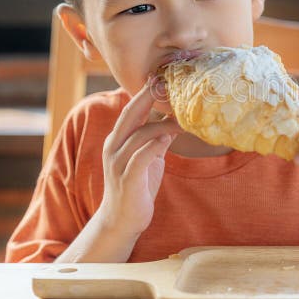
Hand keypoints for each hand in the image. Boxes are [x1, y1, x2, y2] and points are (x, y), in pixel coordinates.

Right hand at [97, 76, 181, 237]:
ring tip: (183, 120)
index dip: (146, 93)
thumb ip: (156, 139)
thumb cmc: (137, 185)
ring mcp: (118, 163)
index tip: (163, 77)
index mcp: (118, 139)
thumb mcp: (148, 158)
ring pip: (139, 134)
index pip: (131, 109)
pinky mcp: (127, 180)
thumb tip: (173, 121)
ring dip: (162, 125)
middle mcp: (114, 147)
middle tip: (169, 83)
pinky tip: (167, 139)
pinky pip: (140, 158)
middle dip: (148, 96)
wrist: (121, 220)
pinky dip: (154, 146)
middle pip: (130, 114)